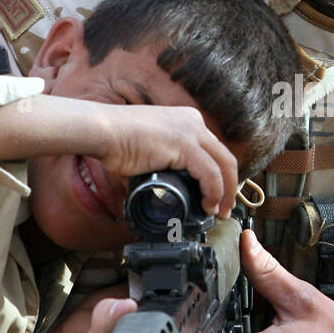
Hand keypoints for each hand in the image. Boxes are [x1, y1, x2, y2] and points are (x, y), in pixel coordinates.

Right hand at [94, 103, 238, 217]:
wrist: (103, 131)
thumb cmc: (118, 141)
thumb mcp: (152, 150)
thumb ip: (166, 164)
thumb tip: (169, 187)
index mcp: (188, 121)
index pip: (215, 150)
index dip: (221, 176)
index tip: (220, 195)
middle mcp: (194, 123)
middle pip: (225, 158)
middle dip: (230, 186)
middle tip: (225, 208)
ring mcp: (191, 132)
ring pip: (224, 166)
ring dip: (225, 193)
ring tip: (218, 212)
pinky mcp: (185, 145)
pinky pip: (210, 174)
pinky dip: (213, 192)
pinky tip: (208, 205)